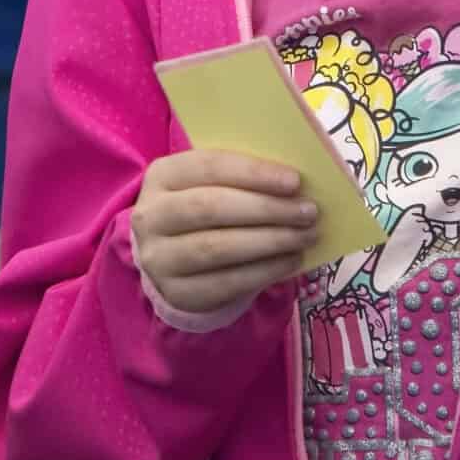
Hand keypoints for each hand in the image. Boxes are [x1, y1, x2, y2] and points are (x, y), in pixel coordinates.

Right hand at [130, 150, 318, 313]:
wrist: (173, 258)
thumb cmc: (206, 208)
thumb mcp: (214, 184)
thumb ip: (245, 178)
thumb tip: (296, 184)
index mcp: (162, 175)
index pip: (209, 166)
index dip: (254, 173)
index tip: (295, 181)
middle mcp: (151, 215)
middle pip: (212, 207)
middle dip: (267, 209)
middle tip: (309, 212)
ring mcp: (159, 258)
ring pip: (219, 247)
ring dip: (271, 241)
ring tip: (305, 236)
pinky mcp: (176, 292)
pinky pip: (226, 282)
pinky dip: (265, 271)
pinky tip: (291, 260)